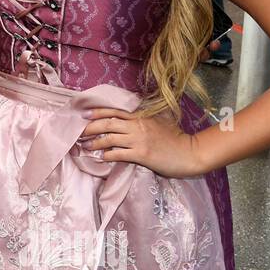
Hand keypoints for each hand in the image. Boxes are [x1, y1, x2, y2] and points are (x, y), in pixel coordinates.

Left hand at [81, 107, 207, 178]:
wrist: (190, 153)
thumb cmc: (175, 139)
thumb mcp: (160, 122)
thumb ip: (145, 119)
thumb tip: (130, 118)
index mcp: (141, 117)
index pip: (115, 112)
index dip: (98, 112)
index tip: (85, 115)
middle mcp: (138, 126)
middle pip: (108, 123)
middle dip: (90, 127)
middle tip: (79, 132)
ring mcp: (139, 140)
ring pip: (110, 138)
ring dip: (95, 142)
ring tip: (85, 145)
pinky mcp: (141, 154)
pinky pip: (119, 154)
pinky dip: (107, 155)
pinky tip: (101, 157)